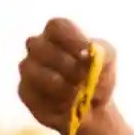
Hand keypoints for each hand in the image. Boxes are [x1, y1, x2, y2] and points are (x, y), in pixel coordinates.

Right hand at [18, 17, 117, 134]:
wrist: (92, 108)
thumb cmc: (97, 76)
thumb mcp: (108, 62)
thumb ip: (105, 54)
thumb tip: (91, 56)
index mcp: (58, 34)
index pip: (57, 26)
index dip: (71, 38)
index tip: (87, 52)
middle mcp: (38, 47)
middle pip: (40, 47)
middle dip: (65, 65)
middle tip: (84, 79)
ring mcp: (29, 68)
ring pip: (32, 70)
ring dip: (58, 85)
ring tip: (78, 95)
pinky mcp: (25, 91)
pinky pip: (32, 94)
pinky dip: (52, 102)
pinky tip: (68, 107)